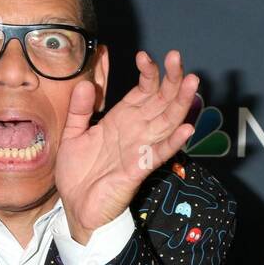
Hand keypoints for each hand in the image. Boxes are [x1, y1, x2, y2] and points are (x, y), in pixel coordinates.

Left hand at [54, 49, 197, 241]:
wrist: (76, 208)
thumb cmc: (78, 174)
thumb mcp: (72, 136)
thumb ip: (79, 110)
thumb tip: (84, 82)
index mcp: (122, 121)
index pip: (143, 91)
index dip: (148, 73)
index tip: (144, 56)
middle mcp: (136, 132)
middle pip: (161, 101)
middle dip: (171, 79)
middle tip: (176, 56)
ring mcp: (140, 150)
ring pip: (167, 123)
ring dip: (179, 103)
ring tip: (191, 82)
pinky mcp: (138, 170)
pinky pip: (159, 154)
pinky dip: (173, 142)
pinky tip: (186, 129)